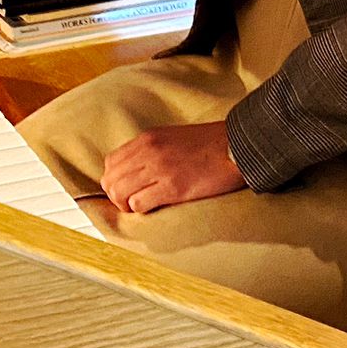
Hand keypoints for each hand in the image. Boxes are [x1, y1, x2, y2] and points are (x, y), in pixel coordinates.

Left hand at [100, 120, 243, 212]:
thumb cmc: (210, 144)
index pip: (110, 162)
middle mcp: (148, 151)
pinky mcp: (173, 187)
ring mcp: (159, 169)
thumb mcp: (172, 137)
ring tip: (143, 206)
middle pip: (111, 180)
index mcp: (148, 138)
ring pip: (120, 194)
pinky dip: (143, 210)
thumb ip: (151, 150)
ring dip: (128, 205)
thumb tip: (134, 172)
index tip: (126, 189)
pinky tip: (156, 207)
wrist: (236, 147)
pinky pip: (140, 204)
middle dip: (117, 197)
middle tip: (132, 203)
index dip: (115, 180)